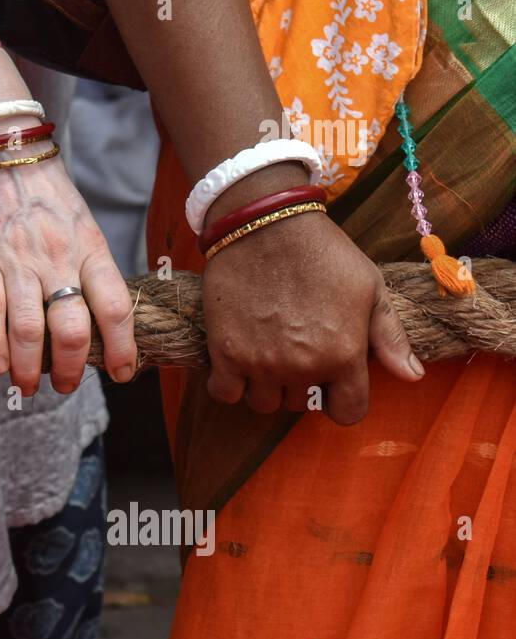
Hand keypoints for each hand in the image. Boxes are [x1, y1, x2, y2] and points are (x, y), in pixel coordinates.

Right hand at [0, 143, 136, 396]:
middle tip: (64, 385)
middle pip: (71, 328)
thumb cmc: (42, 186)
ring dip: (29, 367)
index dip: (122, 347)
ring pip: (27, 329)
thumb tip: (96, 316)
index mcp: (89, 245)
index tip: (121, 373)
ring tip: (29, 384)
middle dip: (69, 368)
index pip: (115, 307)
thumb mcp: (79, 221)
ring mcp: (17, 256)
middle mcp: (57, 255)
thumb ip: (87, 265)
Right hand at [201, 206, 423, 424]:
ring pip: (263, 403)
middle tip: (294, 353)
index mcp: (344, 354)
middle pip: (300, 405)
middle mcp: (303, 366)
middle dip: (300, 386)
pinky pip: (225, 393)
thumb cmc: (323, 252)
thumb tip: (413, 376)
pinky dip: (229, 384)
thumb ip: (391, 337)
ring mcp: (261, 362)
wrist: (265, 225)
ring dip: (265, 386)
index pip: (347, 413)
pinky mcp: (226, 352)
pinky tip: (235, 362)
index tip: (330, 383)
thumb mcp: (370, 287)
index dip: (341, 400)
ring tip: (265, 355)